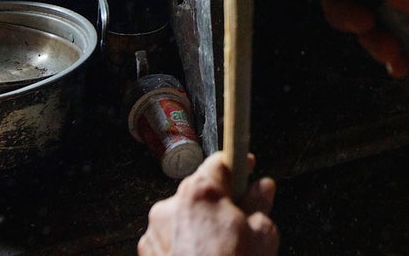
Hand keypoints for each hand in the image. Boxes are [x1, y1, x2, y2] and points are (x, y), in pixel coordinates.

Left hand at [137, 154, 277, 255]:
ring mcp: (153, 233)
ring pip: (184, 217)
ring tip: (222, 252)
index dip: (238, 165)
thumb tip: (263, 187)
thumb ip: (260, 205)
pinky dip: (185, 245)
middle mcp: (169, 207)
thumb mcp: (262, 236)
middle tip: (243, 222)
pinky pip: (170, 239)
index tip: (248, 168)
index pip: (219, 162)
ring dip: (201, 226)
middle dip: (221, 202)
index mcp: (199, 193)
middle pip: (200, 192)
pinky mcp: (146, 255)